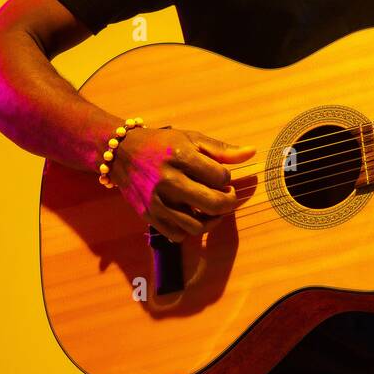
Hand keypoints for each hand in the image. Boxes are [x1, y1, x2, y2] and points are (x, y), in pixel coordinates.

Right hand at [110, 127, 255, 241]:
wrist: (121, 152)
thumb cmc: (163, 144)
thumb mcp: (192, 139)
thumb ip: (222, 150)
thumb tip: (252, 152)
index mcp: (182, 157)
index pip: (221, 177)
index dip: (227, 178)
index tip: (221, 176)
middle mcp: (168, 180)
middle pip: (213, 204)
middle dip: (228, 203)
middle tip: (227, 196)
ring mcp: (157, 201)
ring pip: (197, 226)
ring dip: (212, 220)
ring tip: (212, 209)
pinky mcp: (148, 215)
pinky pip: (178, 235)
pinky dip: (190, 229)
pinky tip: (192, 215)